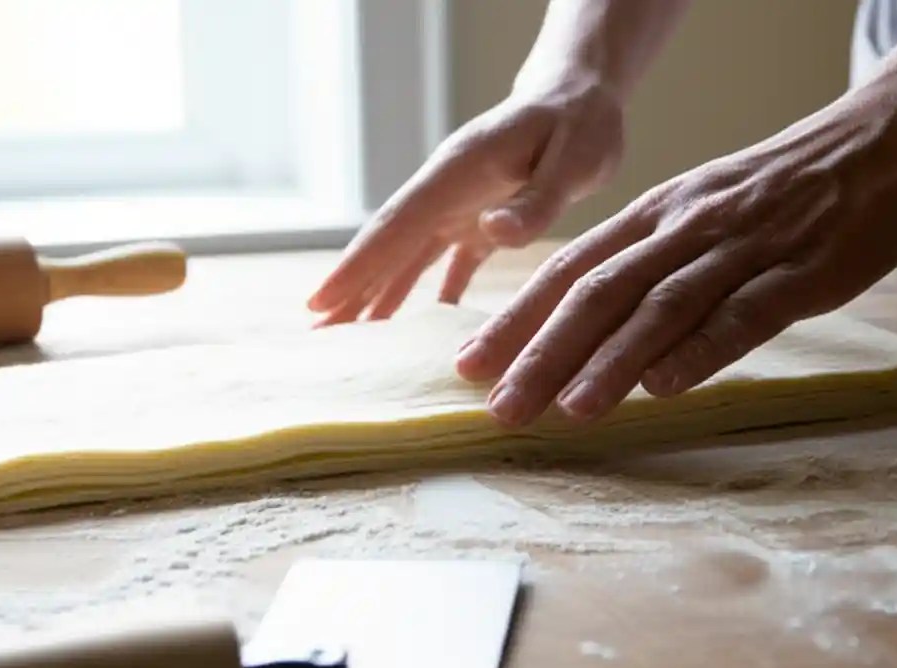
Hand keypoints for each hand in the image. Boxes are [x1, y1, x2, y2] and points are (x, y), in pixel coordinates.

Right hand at [307, 77, 624, 324]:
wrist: (581, 98)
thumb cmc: (580, 123)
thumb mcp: (572, 158)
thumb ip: (535, 199)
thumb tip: (490, 232)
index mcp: (456, 172)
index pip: (397, 225)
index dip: (358, 266)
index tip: (321, 302)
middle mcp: (445, 192)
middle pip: (388, 248)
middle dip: (351, 292)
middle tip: (314, 338)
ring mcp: (458, 209)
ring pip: (408, 260)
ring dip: (379, 298)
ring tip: (348, 339)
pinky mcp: (480, 223)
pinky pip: (444, 266)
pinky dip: (427, 298)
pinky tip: (417, 334)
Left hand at [454, 88, 896, 426]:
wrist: (887, 135)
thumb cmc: (786, 186)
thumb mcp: (703, 210)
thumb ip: (652, 263)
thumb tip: (601, 337)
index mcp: (657, 214)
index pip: (570, 269)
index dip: (516, 318)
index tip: (469, 364)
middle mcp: (686, 227)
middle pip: (599, 292)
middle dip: (543, 352)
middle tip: (499, 406)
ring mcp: (744, 248)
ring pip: (661, 306)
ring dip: (609, 361)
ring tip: (566, 411)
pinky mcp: (804, 272)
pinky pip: (744, 314)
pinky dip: (701, 350)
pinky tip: (664, 389)